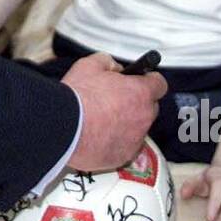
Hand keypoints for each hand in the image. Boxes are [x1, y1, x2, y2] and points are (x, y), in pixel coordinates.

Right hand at [63, 53, 165, 172]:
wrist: (61, 127)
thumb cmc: (77, 97)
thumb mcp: (90, 65)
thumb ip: (109, 63)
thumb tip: (114, 68)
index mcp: (140, 93)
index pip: (159, 84)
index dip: (148, 81)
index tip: (139, 81)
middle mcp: (143, 117)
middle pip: (149, 108)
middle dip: (136, 104)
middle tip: (115, 101)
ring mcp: (135, 140)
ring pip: (137, 130)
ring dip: (126, 124)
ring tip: (102, 121)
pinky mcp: (122, 157)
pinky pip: (125, 148)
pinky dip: (116, 143)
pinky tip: (98, 137)